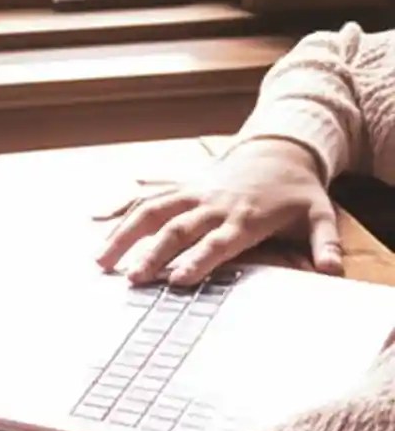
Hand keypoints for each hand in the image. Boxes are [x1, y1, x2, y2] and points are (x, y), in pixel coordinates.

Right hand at [96, 139, 342, 285]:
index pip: (218, 241)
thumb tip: (334, 270)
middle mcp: (213, 204)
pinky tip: (96, 221)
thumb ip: (325, 245)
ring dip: (124, 234)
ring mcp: (193, 193)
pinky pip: (147, 196)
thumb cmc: (297, 192)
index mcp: (245, 216)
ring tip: (101, 260)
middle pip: (177, 229)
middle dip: (151, 253)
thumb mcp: (320, 215)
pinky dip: (120, 207)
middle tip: (131, 278)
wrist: (281, 150)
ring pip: (151, 211)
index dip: (197, 260)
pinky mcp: (181, 187)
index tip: (176, 280)